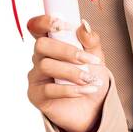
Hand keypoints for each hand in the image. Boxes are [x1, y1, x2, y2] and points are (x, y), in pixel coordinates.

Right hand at [25, 14, 110, 131]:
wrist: (94, 109)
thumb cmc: (91, 79)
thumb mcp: (96, 57)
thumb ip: (91, 41)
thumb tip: (83, 25)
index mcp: (52, 44)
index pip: (37, 27)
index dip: (45, 22)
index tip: (64, 25)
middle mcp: (39, 58)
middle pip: (42, 45)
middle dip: (67, 51)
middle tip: (87, 60)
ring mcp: (36, 77)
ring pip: (46, 66)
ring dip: (73, 72)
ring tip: (91, 80)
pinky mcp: (36, 96)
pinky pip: (48, 90)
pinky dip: (70, 89)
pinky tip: (86, 90)